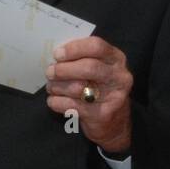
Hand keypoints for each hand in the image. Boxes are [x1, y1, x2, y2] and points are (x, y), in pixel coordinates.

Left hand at [44, 36, 132, 153]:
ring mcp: (113, 97)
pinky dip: (57, 102)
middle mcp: (119, 76)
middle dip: (64, 69)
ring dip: (57, 86)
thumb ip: (82, 58)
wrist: (115, 123)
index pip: (96, 46)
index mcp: (116, 58)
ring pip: (77, 88)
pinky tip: (54, 100)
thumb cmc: (100, 88)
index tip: (57, 54)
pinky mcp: (101, 115)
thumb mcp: (98, 68)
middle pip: (88, 67)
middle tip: (50, 72)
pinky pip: (71, 105)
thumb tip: (56, 55)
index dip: (74, 49)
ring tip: (51, 87)